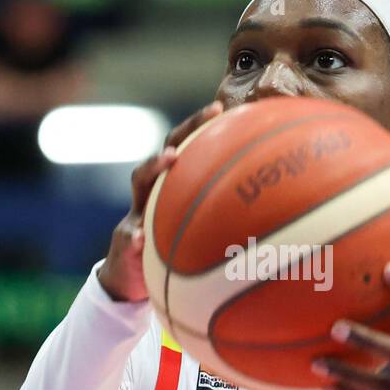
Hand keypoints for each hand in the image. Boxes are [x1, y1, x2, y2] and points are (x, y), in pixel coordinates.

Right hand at [97, 100, 223, 301]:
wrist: (129, 280)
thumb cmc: (171, 254)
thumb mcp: (197, 238)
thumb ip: (220, 224)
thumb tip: (265, 216)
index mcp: (170, 188)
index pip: (184, 148)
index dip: (200, 126)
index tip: (222, 109)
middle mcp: (150, 194)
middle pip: (164, 154)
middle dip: (182, 132)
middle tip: (209, 114)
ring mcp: (134, 215)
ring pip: (140, 182)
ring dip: (154, 168)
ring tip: (169, 159)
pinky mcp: (123, 243)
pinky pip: (127, 238)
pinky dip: (133, 237)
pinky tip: (138, 238)